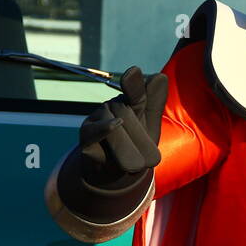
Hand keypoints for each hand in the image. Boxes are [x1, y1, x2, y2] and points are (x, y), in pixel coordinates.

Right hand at [78, 66, 167, 185]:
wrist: (118, 174)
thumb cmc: (138, 146)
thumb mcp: (151, 126)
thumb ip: (155, 102)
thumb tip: (159, 76)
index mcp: (131, 100)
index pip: (136, 92)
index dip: (134, 83)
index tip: (133, 71)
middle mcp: (113, 104)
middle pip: (129, 112)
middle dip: (142, 139)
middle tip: (150, 159)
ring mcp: (98, 116)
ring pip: (116, 125)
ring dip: (130, 147)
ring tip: (136, 165)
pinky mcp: (86, 133)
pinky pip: (95, 130)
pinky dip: (105, 128)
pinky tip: (115, 124)